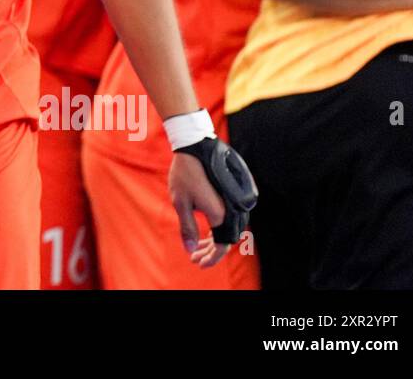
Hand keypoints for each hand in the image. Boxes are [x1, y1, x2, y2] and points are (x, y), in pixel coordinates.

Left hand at [168, 152, 230, 268]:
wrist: (194, 148)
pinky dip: (217, 228)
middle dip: (210, 251)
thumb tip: (190, 249)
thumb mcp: (180, 203)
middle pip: (226, 238)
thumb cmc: (185, 175)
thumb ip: (187, 227)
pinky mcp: (230, 195)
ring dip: (213, 240)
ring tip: (197, 247)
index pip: (222, 246)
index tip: (199, 263)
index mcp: (220, 214)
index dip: (212, 258)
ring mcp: (232, 201)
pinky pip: (228, 217)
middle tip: (194, 257)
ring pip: (227, 228)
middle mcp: (231, 209)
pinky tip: (205, 232)